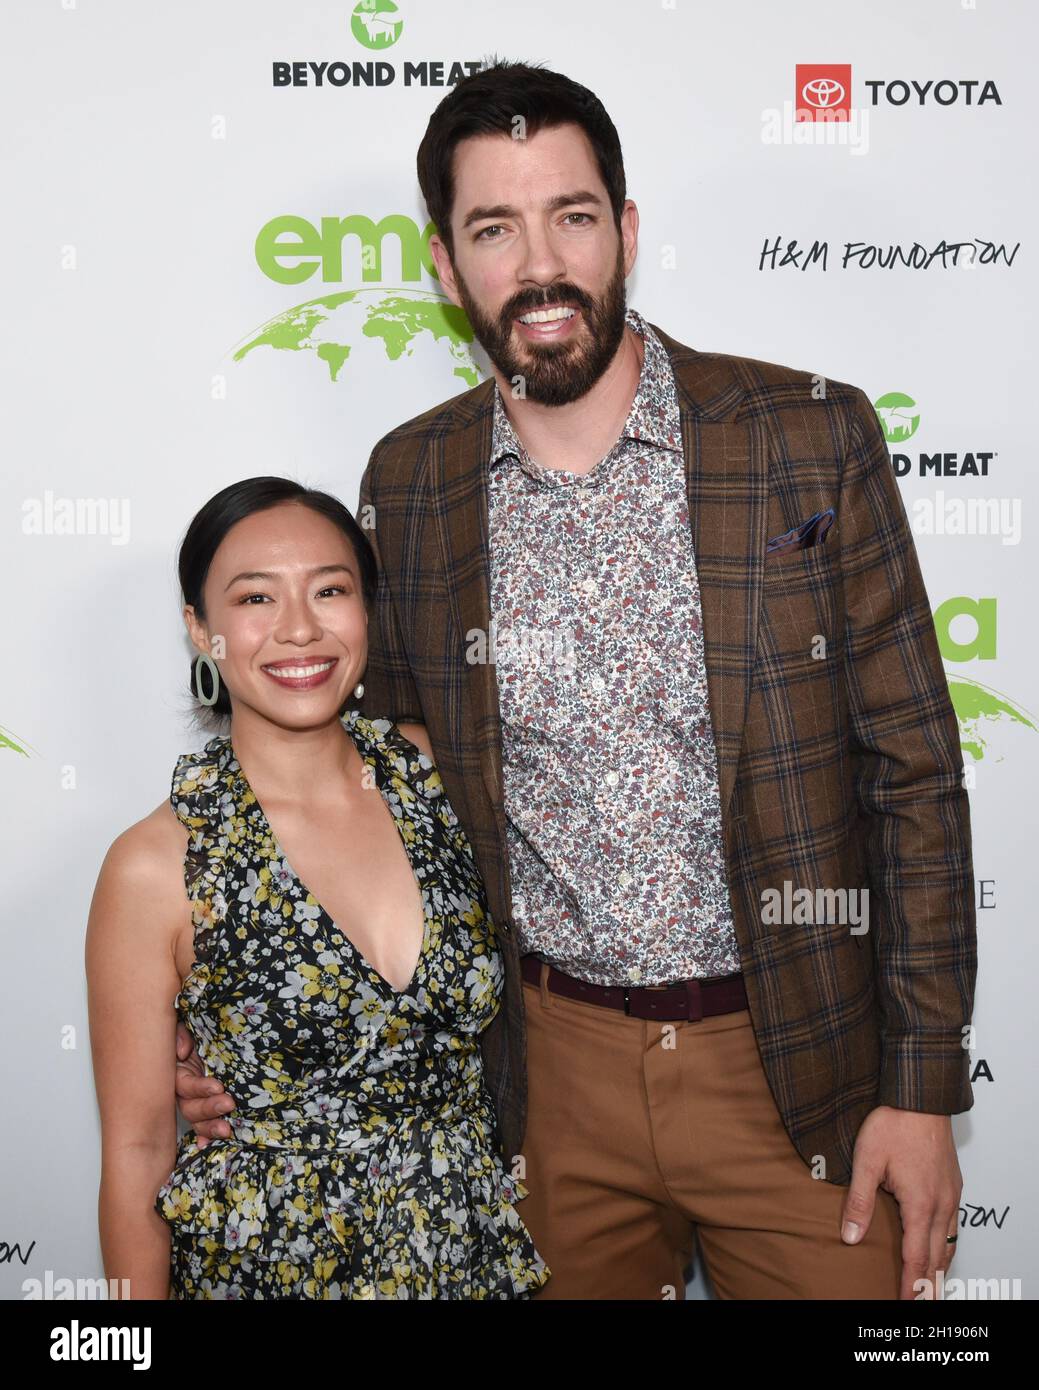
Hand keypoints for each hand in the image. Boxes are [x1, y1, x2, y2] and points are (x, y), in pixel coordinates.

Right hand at [175, 1021, 235, 1148]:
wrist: (207, 1035)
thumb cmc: (194, 1030)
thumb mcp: (183, 1026)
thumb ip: (180, 1034)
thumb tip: (183, 1052)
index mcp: (177, 1073)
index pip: (185, 1085)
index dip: (200, 1088)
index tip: (218, 1086)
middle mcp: (184, 1090)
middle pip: (190, 1107)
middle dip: (209, 1109)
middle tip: (229, 1104)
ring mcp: (195, 1100)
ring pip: (197, 1119)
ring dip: (211, 1126)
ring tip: (227, 1130)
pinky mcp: (206, 1104)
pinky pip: (203, 1125)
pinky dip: (206, 1136)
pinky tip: (209, 1146)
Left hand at [841, 1105, 961, 1299]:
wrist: (920, 1096)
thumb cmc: (893, 1124)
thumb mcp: (866, 1162)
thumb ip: (859, 1202)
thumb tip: (851, 1237)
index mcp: (920, 1204)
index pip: (916, 1258)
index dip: (910, 1285)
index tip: (904, 1303)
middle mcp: (941, 1204)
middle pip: (937, 1257)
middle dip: (929, 1285)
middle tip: (921, 1305)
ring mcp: (951, 1193)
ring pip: (949, 1243)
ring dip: (940, 1268)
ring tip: (932, 1288)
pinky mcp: (953, 1183)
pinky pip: (954, 1225)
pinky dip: (947, 1245)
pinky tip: (940, 1247)